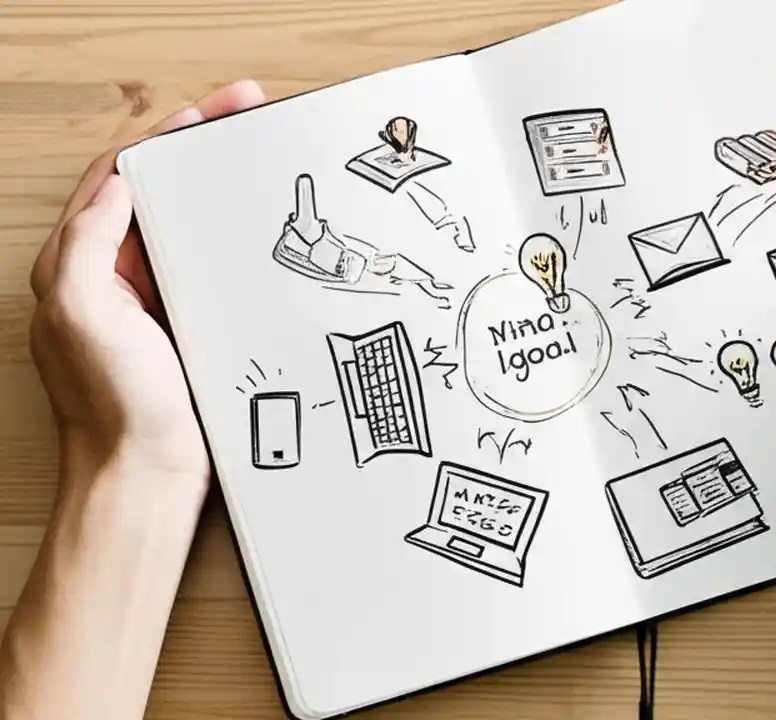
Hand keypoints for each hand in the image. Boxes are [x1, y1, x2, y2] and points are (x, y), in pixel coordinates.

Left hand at [28, 81, 266, 486]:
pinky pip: (205, 260)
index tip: (209, 112)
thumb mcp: (82, 310)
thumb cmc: (113, 403)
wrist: (147, 471)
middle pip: (154, 188)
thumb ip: (88, 242)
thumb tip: (117, 187)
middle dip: (197, 145)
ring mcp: (148, 297)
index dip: (164, 136)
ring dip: (215, 183)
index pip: (119, 176)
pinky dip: (227, 232)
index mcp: (77, 262)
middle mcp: (110, 273)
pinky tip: (254, 226)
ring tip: (251, 155)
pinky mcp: (183, 321)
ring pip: (181, 219)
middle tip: (241, 115)